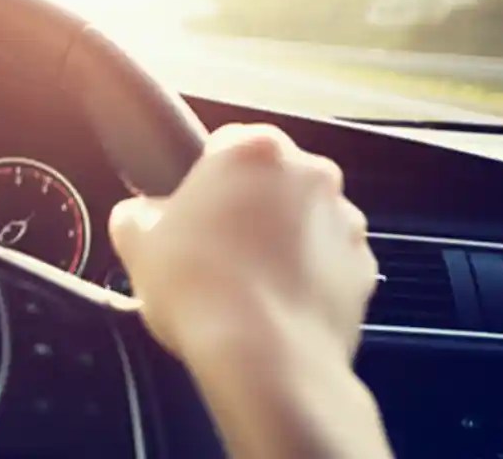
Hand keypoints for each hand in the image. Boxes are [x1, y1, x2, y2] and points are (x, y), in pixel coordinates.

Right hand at [108, 123, 377, 366]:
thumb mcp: (135, 240)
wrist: (264, 359)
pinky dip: (310, 277)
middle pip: (271, 181)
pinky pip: (330, 263)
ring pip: (305, 220)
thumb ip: (138, 212)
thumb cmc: (196, 287)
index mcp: (254, 149)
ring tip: (248, 285)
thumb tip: (145, 216)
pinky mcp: (367, 268)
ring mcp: (346, 221)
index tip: (191, 215)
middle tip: (215, 250)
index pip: (224, 145)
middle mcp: (311, 172)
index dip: (203, 181)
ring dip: (283, 240)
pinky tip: (277, 306)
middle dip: (249, 207)